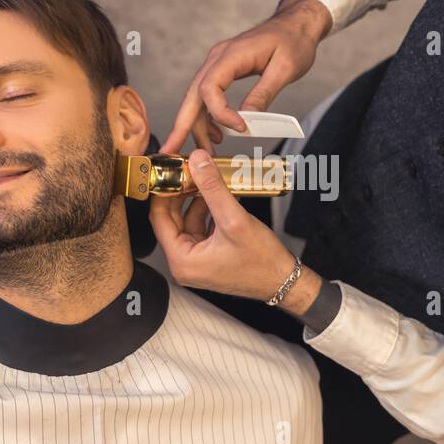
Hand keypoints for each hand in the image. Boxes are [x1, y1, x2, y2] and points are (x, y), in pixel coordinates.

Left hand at [150, 149, 321, 315]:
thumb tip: (198, 163)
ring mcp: (198, 259)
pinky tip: (222, 195)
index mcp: (182, 261)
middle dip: (182, 193)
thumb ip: (213, 188)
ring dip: (199, 199)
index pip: (159, 218)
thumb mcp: (234, 220)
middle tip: (190, 171)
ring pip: (189, 219)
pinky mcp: (210, 255)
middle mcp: (185, 263)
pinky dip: (210, 210)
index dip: (164, 192)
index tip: (171, 173)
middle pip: (172, 218)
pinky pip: (202, 226)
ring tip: (209, 179)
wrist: (284, 280)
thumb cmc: (262, 263)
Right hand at [161, 0, 332, 153]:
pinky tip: (217, 133)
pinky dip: (208, 116)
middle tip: (172, 150)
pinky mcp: (224, 70)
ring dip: (196, 125)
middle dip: (181, 125)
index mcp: (231, 55)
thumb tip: (246, 119)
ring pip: (197, 98)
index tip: (240, 128)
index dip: (219, 113)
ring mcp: (218, 63)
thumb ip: (263, 93)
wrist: (295, 23)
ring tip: (206, 150)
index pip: (210, 88)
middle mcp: (218, 58)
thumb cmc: (293, 41)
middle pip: (192, 95)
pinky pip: (208, 95)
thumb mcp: (285, 69)